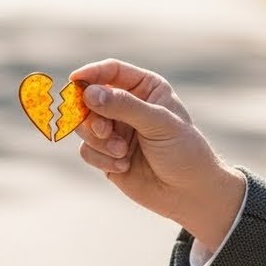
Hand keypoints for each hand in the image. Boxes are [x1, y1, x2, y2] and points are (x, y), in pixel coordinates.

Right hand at [70, 58, 245, 248]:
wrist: (190, 193)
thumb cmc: (183, 151)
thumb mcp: (158, 123)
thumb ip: (124, 106)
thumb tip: (88, 93)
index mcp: (144, 88)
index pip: (111, 71)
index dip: (91, 73)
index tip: (75, 81)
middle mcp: (127, 106)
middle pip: (89, 98)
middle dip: (92, 116)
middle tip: (103, 130)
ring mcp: (115, 131)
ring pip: (83, 125)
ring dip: (99, 140)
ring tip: (121, 152)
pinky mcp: (106, 155)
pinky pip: (87, 150)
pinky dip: (101, 158)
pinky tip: (123, 167)